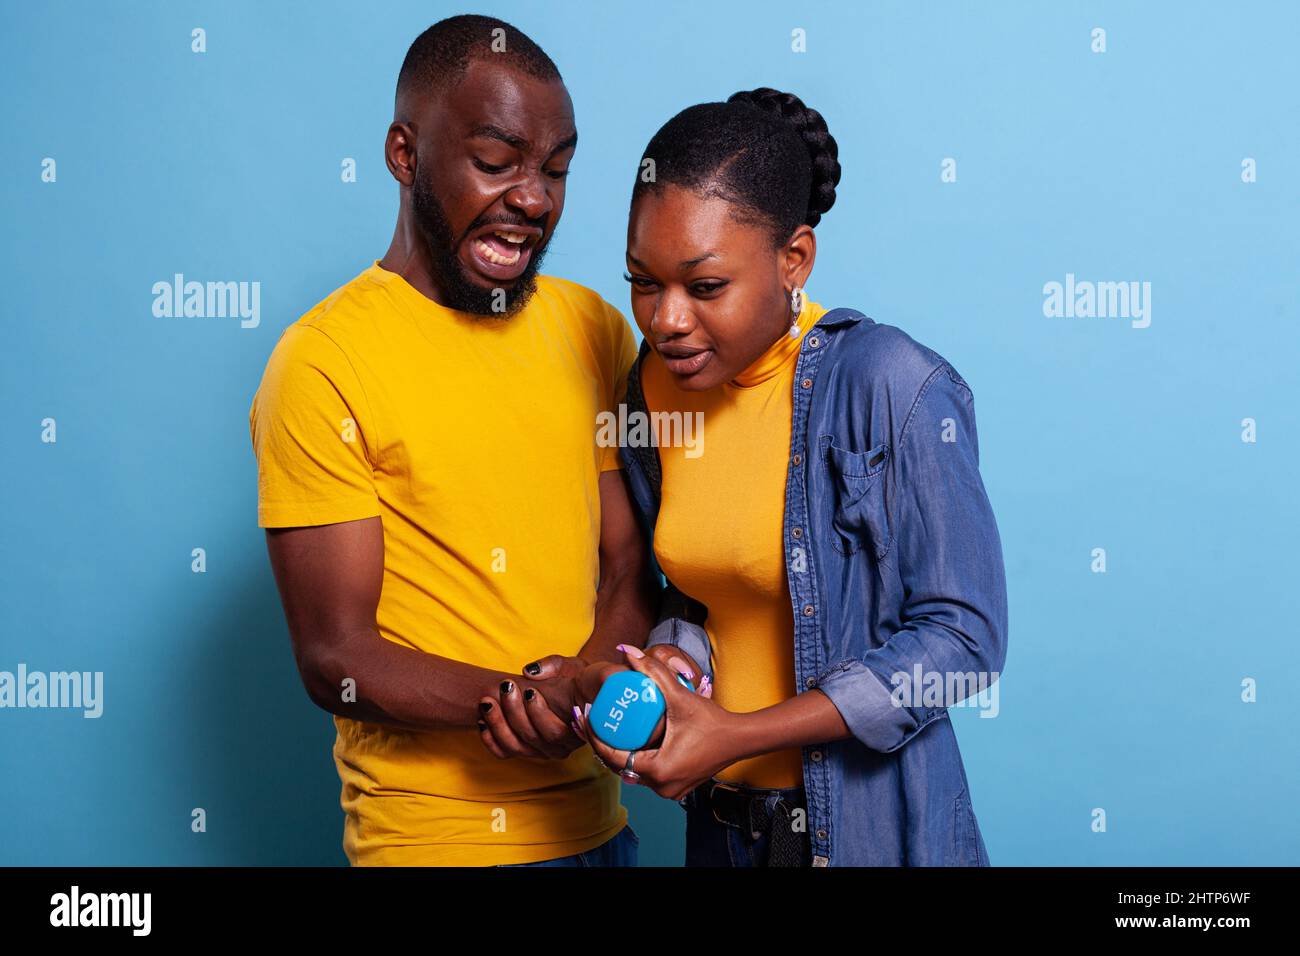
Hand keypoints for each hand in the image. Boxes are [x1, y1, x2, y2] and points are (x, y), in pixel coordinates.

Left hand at [477, 655, 586, 759]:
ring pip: (516, 747)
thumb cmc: (572, 677)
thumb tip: (530, 672)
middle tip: (505, 688)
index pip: (556, 732)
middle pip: (533, 738)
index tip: (529, 691)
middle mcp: (561, 747)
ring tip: (487, 702)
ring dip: (498, 724)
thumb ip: (553, 666)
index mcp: (578, 729)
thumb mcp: (570, 666)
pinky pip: (504, 753)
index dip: (539, 714)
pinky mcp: (525, 751)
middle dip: (514, 712)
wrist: (568, 688)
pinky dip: (490, 739)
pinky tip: (482, 721)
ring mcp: (542, 752)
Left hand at [576, 645, 733, 800]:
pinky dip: (634, 757)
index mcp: (657, 770)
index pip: (612, 757)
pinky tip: (624, 739)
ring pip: (630, 771)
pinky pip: (644, 773)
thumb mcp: (679, 696)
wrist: (739, 739)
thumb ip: (653, 671)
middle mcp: (660, 786)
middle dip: (600, 741)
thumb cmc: (713, 721)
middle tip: (586, 719)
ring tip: (602, 726)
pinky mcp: (673, 787)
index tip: (583, 716)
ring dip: (616, 751)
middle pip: (618, 765)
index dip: (593, 736)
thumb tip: (626, 650)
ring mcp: (667, 790)